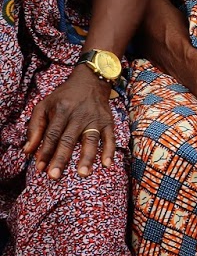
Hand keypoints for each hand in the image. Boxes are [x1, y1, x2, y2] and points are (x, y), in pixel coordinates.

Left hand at [23, 65, 115, 179]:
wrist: (91, 80)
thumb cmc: (64, 96)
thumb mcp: (44, 105)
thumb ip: (35, 127)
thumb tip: (28, 151)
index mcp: (62, 110)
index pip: (52, 134)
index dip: (45, 152)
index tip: (40, 168)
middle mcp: (79, 115)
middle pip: (69, 140)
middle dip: (61, 158)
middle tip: (54, 175)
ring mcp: (95, 119)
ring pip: (90, 140)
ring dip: (87, 157)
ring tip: (83, 173)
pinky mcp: (107, 121)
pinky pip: (110, 137)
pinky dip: (109, 150)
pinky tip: (106, 164)